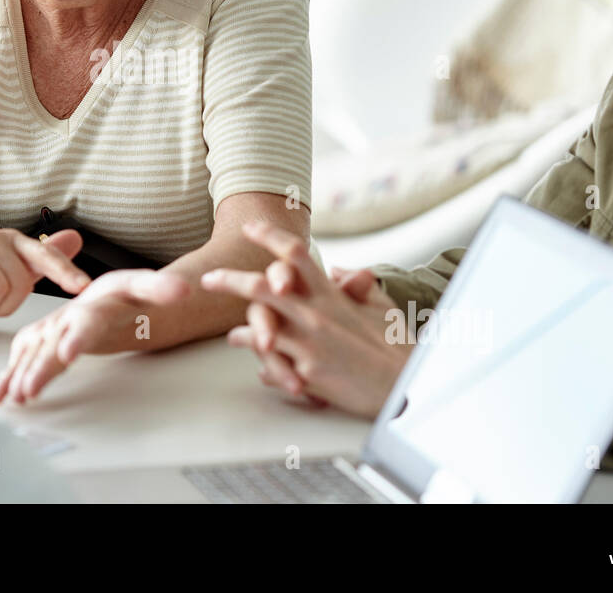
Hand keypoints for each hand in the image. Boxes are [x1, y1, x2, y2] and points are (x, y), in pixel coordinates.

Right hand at [0, 269, 189, 404]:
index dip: (76, 337)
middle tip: (30, 388)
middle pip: (54, 341)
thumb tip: (184, 289)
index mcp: (95, 302)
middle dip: (41, 365)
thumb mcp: (146, 288)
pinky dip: (10, 375)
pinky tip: (1, 393)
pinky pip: (23, 357)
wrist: (111, 294)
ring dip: (23, 374)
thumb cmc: (126, 295)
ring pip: (36, 352)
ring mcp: (53, 327)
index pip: (87, 319)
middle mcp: (69, 314)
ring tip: (17, 396)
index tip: (67, 354)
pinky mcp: (43, 340)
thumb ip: (163, 288)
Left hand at [201, 221, 411, 417]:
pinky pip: (271, 367)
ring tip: (231, 336)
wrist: (404, 384)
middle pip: (260, 287)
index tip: (249, 227)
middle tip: (208, 278)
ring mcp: (308, 345)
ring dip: (242, 332)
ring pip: (257, 330)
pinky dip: (264, 366)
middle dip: (229, 280)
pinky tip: (260, 366)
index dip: (269, 236)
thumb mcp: (378, 304)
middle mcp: (314, 314)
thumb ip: (354, 284)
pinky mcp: (306, 374)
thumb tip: (335, 270)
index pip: (295, 254)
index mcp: (330, 294)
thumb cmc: (394, 343)